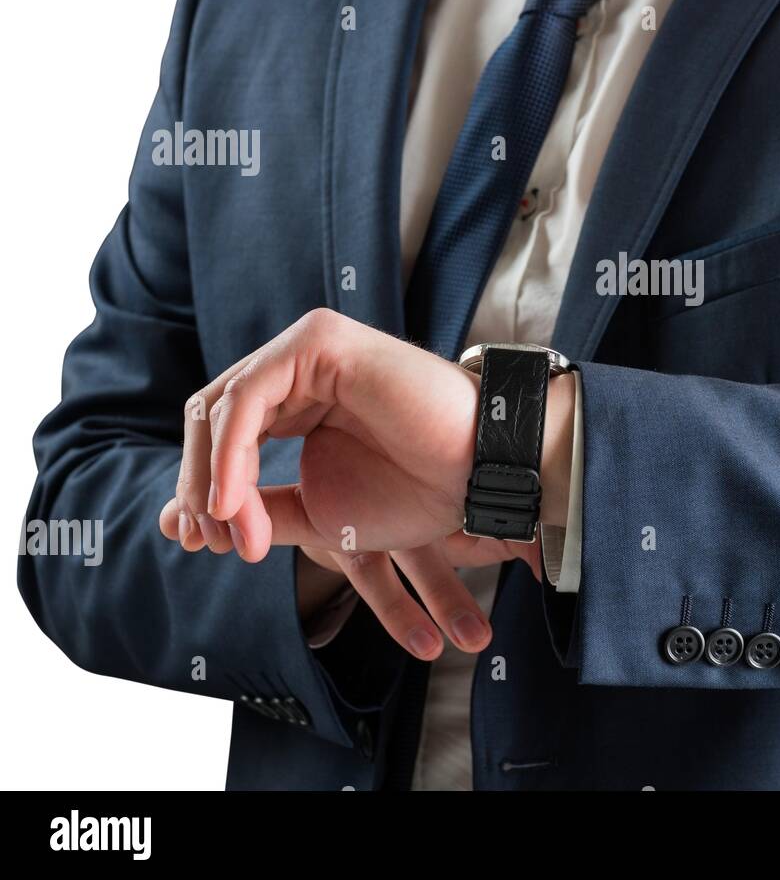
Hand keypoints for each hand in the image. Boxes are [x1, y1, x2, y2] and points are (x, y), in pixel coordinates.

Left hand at [157, 309, 573, 654]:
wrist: (482, 473)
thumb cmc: (419, 491)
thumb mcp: (320, 511)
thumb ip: (259, 509)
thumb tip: (187, 521)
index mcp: (299, 398)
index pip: (221, 435)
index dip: (202, 491)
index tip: (207, 546)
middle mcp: (299, 365)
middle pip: (209, 417)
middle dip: (197, 485)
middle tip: (209, 541)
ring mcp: (309, 348)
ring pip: (219, 407)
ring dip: (211, 478)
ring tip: (232, 532)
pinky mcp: (321, 343)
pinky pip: (247, 397)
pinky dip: (229, 454)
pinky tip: (234, 502)